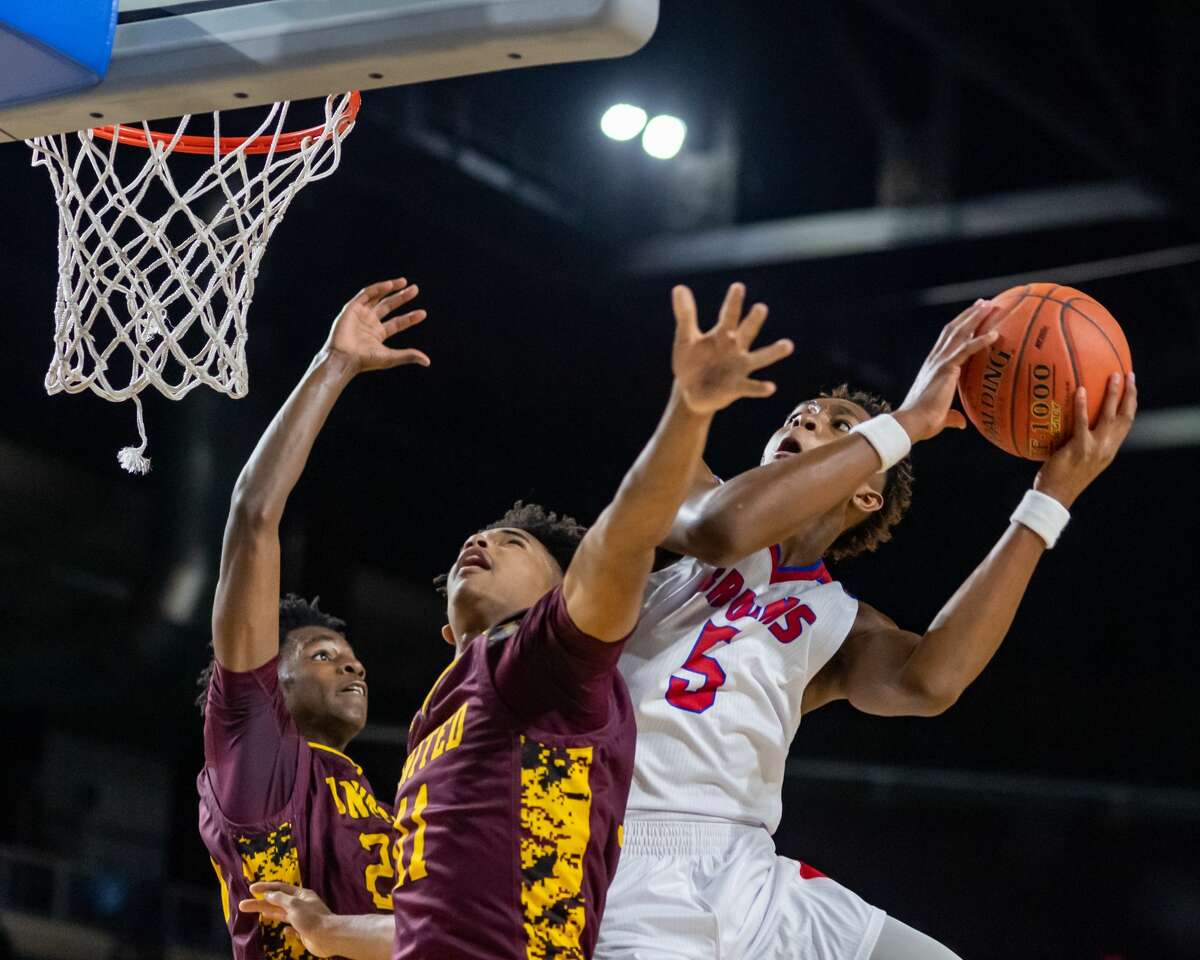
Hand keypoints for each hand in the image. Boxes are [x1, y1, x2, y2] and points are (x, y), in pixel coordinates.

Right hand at [240, 882, 335, 957]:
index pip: (279, 889)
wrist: (327, 937)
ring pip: (282, 915)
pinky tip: (283, 931)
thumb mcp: (294, 904)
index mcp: (300, 895)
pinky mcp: (303, 932)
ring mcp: (302, 919)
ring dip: (268, 913)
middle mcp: (300, 905)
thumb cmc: (311, 918)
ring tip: (257, 913)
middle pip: (277, 902)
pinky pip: (292, 929)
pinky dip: (286, 930)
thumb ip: (280, 899)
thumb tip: (268, 894)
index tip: (251, 888)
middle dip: (260, 903)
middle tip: (242, 905)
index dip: (265, 888)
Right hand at [324, 278, 429, 373]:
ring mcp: (361, 314)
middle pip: (389, 306)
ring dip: (390, 288)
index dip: (410, 318)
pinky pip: (366, 294)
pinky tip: (390, 285)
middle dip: (402, 297)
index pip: (397, 323)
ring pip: (378, 297)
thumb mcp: (390, 357)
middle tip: (415, 289)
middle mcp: (370, 322)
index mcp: (378, 334)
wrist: (344, 357)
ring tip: (404, 282)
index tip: (423, 313)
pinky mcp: (351, 308)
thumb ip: (408, 356)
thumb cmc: (365, 360)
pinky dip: (378, 288)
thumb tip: (428, 362)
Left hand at [671, 283, 793, 414]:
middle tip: (760, 307)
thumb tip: (679, 288)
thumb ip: (685, 315)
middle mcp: (736, 348)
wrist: (691, 391)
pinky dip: (760, 388)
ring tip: (787, 345)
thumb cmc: (691, 362)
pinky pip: (751, 387)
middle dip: (753, 321)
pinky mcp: (737, 387)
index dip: (733, 302)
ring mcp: (739, 367)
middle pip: (747, 331)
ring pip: (760, 357)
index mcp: (723, 334)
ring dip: (773, 352)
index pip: (729, 315)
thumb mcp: (685, 339)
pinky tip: (771, 387)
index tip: (738, 287)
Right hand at [895, 299, 1000, 441]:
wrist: (913, 422)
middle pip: (953, 329)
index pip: (947, 340)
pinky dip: (980, 340)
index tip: (971, 315)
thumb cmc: (924, 422)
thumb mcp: (941, 417)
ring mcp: (940, 361)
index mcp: (933, 366)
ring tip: (988, 305)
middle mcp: (935, 359)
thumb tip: (961, 423)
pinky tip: (995, 333)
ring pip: (959, 332)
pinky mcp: (947, 368)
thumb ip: (953, 417)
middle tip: (984, 303)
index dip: (959, 326)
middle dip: (969, 315)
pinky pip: (966, 350)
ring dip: (974, 317)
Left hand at [1034, 372, 1136, 508]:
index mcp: (1109, 450)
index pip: (1126, 423)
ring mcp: (1096, 448)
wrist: (1055, 497)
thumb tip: (1070, 421)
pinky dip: (1082, 406)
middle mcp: (1108, 448)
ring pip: (1111, 416)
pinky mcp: (1080, 449)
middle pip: (1126, 416)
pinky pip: (1082, 423)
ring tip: (1113, 376)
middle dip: (1129, 394)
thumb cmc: (1061, 478)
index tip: (1132, 386)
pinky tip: (1080, 390)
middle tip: (1128, 374)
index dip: (1131, 404)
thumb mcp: (1079, 458)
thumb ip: (1082, 441)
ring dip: (1113, 394)